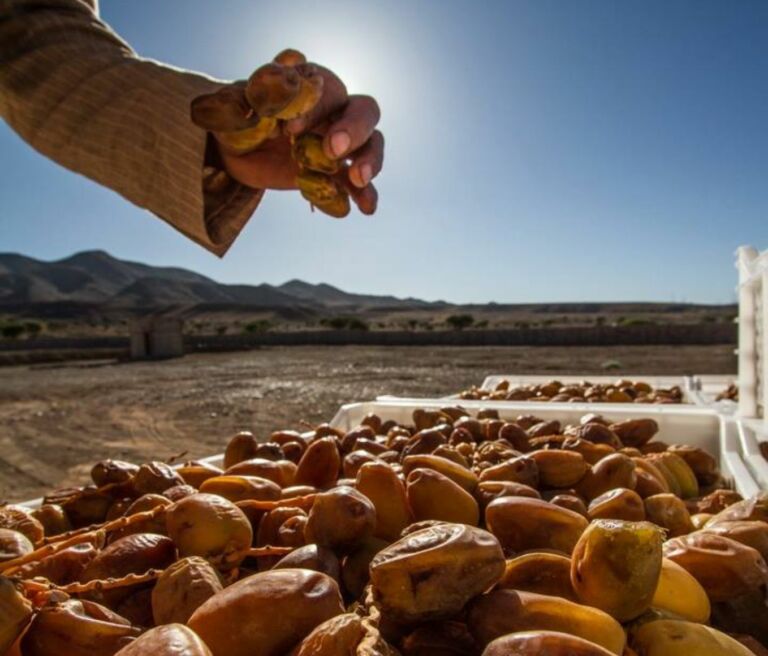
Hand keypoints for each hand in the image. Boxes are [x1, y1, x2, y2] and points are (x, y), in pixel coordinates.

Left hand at [216, 64, 382, 214]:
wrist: (235, 150)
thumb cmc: (239, 119)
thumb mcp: (237, 106)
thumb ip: (256, 93)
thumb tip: (282, 68)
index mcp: (313, 87)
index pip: (326, 91)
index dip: (314, 109)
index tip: (291, 129)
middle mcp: (334, 111)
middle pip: (364, 111)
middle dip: (354, 129)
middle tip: (333, 150)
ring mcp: (340, 144)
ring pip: (371, 145)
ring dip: (369, 161)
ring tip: (358, 179)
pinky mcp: (336, 174)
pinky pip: (356, 184)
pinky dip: (364, 195)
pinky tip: (366, 208)